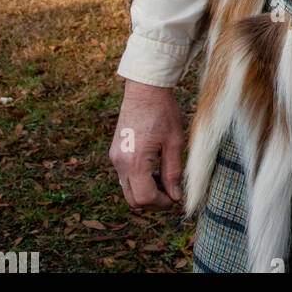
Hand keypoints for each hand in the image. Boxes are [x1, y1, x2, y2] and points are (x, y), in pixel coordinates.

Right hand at [110, 80, 184, 210]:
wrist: (145, 88)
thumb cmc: (162, 111)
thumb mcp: (174, 142)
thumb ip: (173, 172)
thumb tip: (176, 196)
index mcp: (134, 162)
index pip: (144, 198)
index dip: (162, 203)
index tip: (176, 197)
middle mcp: (120, 163)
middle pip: (133, 199)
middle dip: (153, 201)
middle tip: (171, 192)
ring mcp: (115, 157)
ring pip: (127, 188)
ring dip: (145, 190)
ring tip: (164, 178)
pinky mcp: (115, 151)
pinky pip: (124, 175)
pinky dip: (138, 179)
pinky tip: (154, 167)